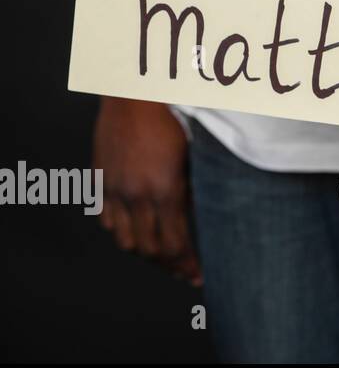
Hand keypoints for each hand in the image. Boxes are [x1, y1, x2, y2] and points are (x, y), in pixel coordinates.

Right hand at [93, 97, 200, 285]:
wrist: (136, 92)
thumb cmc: (176, 116)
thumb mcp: (195, 154)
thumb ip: (197, 187)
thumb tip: (208, 215)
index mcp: (165, 189)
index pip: (175, 244)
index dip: (187, 265)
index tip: (199, 275)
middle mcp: (136, 195)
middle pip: (150, 249)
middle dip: (170, 266)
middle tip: (186, 274)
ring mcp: (114, 189)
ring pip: (125, 240)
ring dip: (145, 253)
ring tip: (163, 258)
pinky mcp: (101, 180)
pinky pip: (107, 219)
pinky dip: (122, 231)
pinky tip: (137, 232)